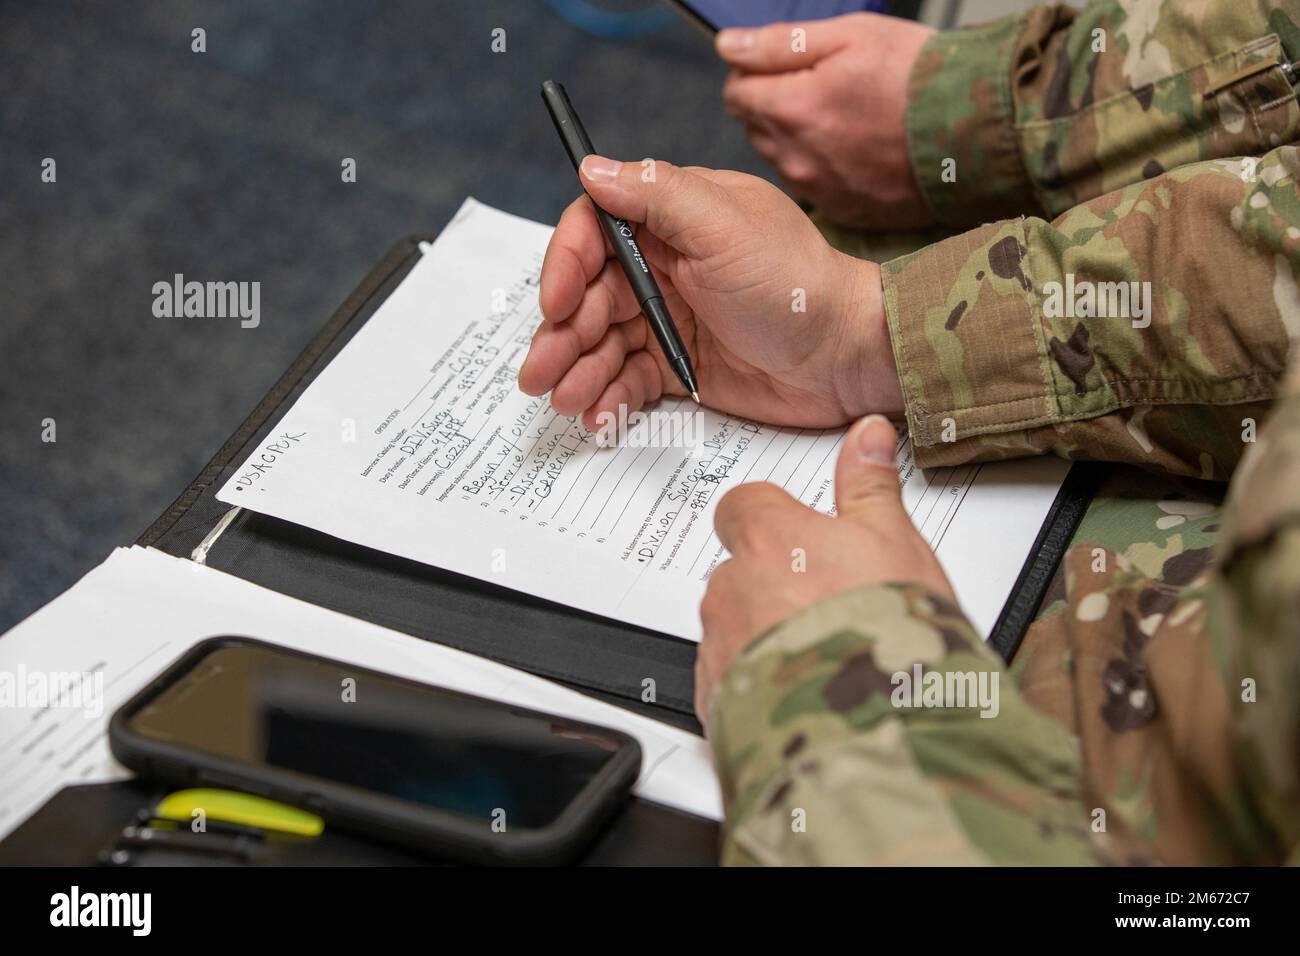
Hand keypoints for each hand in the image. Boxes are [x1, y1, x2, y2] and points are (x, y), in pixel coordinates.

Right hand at [519, 157, 901, 428]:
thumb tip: (593, 169)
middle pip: (589, 295)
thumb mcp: (727, 227)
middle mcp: (666, 266)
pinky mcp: (681, 367)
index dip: (566, 266)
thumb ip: (658, 196)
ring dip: (577, 371)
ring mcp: (671, 319)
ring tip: (567, 402)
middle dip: (563, 334)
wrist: (847, 359)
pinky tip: (598, 417)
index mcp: (674, 220)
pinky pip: (628, 380)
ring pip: (602, 343)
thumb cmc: (798, 286)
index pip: (596, 231)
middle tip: (541, 373)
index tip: (557, 304)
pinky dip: (608, 398)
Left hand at [694, 415, 954, 722]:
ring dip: (765, 635)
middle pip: (739, 571)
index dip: (771, 518)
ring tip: (826, 656)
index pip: (742, 505)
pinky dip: (757, 685)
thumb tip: (867, 434)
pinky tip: (805, 694)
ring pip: (732, 627)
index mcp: (768, 539)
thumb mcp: (894, 542)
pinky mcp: (716, 701)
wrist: (868, 728)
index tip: (800, 532)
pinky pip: (728, 682)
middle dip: (776, 584)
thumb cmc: (883, 632)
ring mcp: (719, 646)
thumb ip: (870, 485)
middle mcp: (731, 588)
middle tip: (830, 605)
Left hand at [717, 14, 933, 228]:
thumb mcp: (851, 35)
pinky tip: (858, 150)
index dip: (754, 74)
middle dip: (777, 105)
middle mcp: (797, 157)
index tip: (785, 67)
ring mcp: (819, 190)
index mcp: (793, 108)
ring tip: (847, 119)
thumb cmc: (922, 77)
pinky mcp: (842, 211)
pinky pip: (812, 186)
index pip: (735, 94)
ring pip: (782, 158)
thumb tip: (728, 47)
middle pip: (756, 128)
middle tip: (824, 89)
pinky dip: (825, 167)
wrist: (978, 131)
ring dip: (799, 138)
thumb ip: (779, 44)